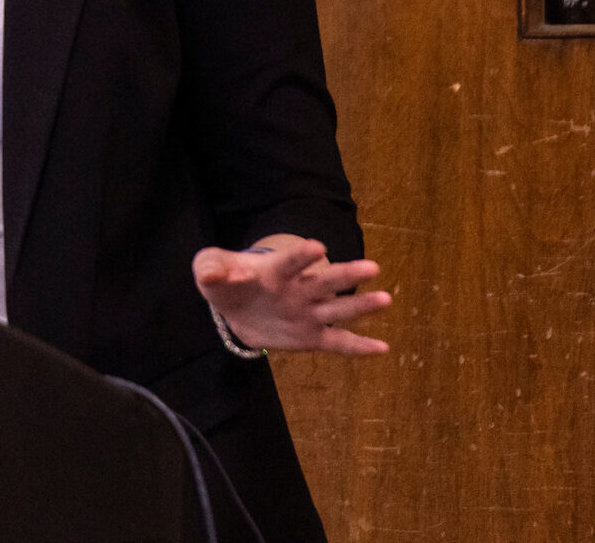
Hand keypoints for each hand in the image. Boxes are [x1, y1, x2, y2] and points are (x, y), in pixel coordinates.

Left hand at [191, 234, 390, 355]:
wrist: (236, 306)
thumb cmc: (226, 280)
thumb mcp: (209, 269)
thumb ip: (209, 269)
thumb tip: (213, 275)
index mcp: (275, 271)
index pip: (289, 262)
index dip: (301, 256)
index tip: (318, 247)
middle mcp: (298, 290)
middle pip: (325, 281)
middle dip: (346, 274)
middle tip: (372, 268)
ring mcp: (309, 313)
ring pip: (338, 308)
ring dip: (361, 305)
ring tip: (385, 299)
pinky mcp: (312, 337)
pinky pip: (338, 342)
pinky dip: (359, 346)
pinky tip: (383, 348)